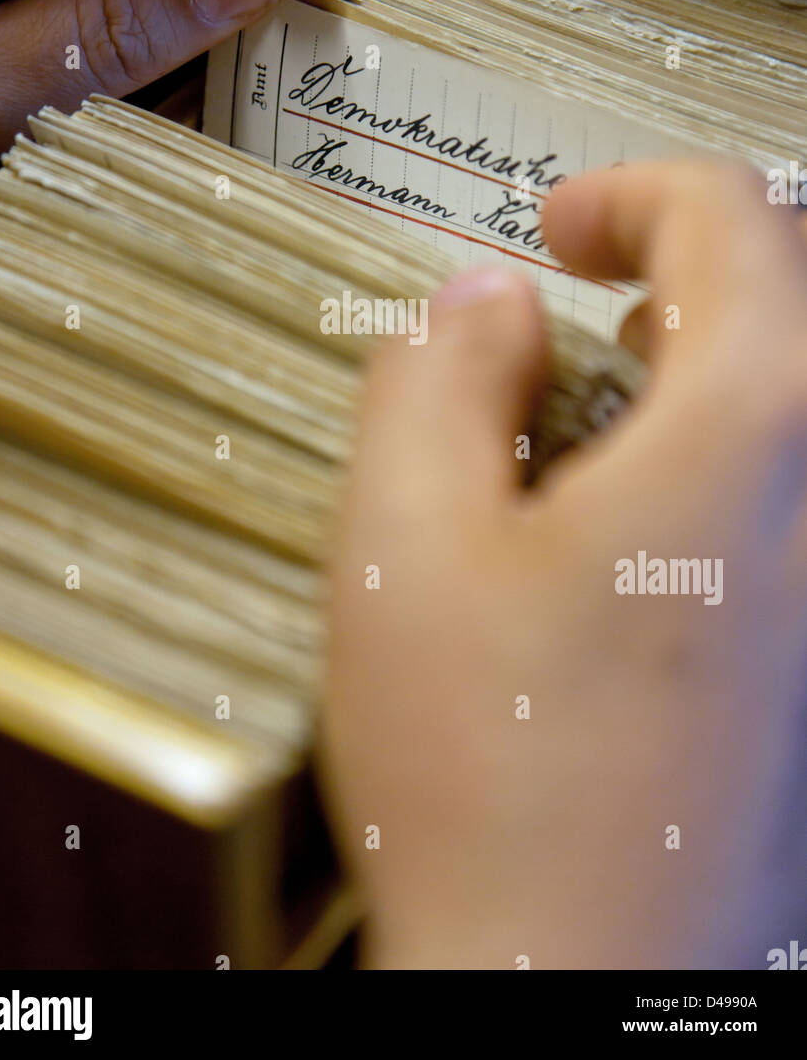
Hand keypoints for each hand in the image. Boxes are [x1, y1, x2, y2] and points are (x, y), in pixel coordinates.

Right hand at [321, 161, 806, 968]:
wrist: (578, 973)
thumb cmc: (496, 785)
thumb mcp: (400, 537)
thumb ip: (435, 374)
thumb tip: (484, 309)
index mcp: (746, 438)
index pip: (731, 222)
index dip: (630, 194)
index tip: (562, 229)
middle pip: (790, 301)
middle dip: (681, 273)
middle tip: (584, 303)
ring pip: (796, 405)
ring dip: (704, 368)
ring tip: (598, 415)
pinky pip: (789, 497)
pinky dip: (723, 460)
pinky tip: (628, 530)